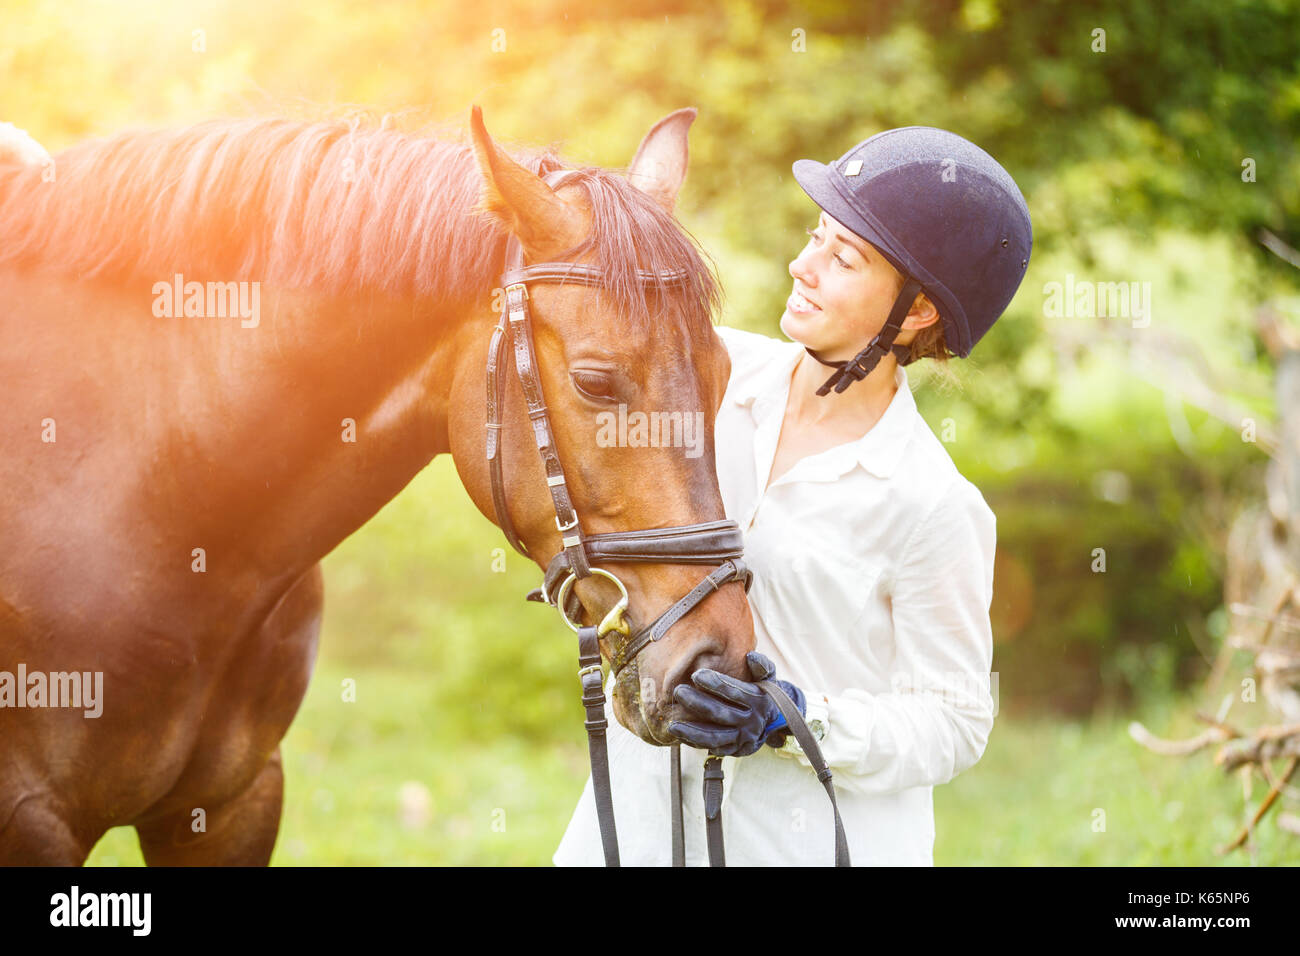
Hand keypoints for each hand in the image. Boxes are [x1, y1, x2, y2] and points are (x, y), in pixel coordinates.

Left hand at [668, 651, 806, 756]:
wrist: (773, 721)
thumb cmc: (763, 691)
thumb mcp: (768, 677)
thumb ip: (761, 666)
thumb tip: (750, 657)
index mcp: (759, 701)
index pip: (736, 693)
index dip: (717, 684)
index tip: (696, 675)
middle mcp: (751, 722)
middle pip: (722, 714)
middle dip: (698, 703)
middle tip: (678, 691)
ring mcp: (742, 738)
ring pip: (715, 737)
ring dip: (692, 732)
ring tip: (672, 725)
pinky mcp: (734, 750)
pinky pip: (712, 748)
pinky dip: (695, 743)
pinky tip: (679, 735)